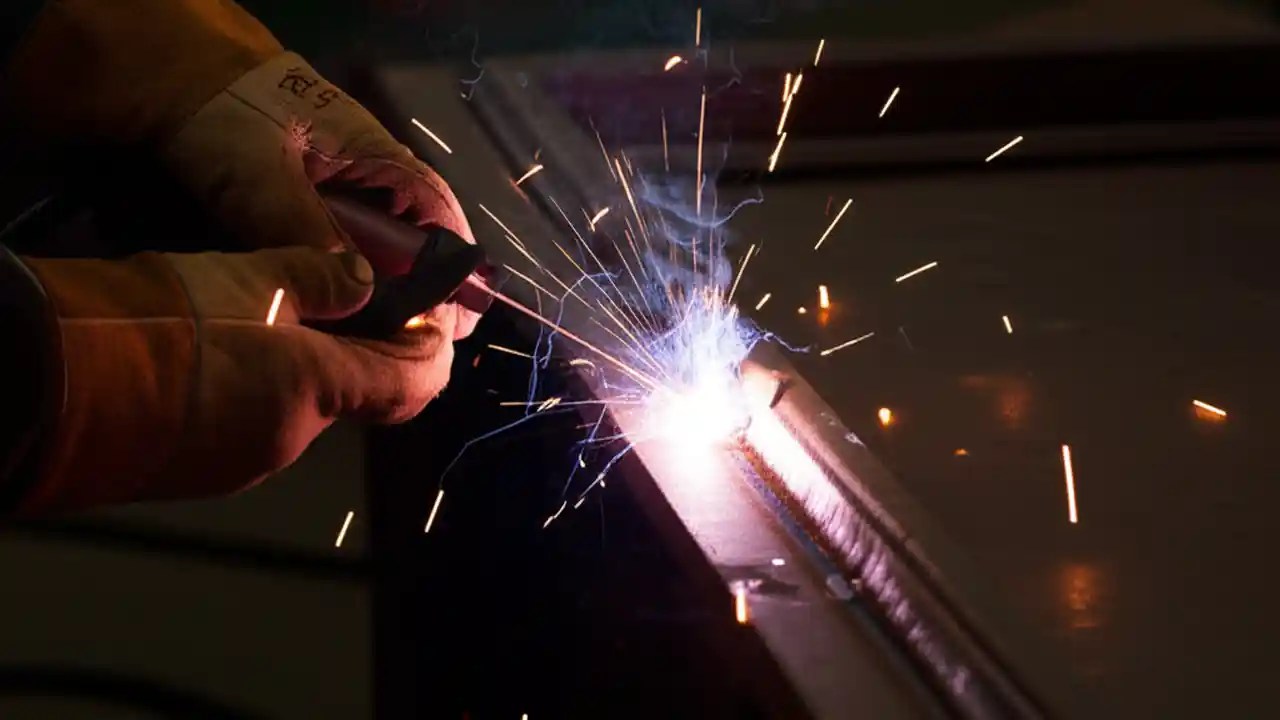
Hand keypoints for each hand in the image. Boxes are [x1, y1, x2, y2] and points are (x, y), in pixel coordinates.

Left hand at [5, 0, 481, 340]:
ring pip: (379, 239)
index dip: (456, 263)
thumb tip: (354, 291)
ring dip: (387, 283)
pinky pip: (344, 237)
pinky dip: (352, 271)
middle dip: (425, 285)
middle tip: (427, 343)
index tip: (461, 316)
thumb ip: (306, 230)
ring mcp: (339, 178)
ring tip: (391, 337)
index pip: (437, 211)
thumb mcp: (258, 178)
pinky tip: (344, 307)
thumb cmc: (221, 114)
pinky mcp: (309, 191)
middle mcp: (368, 167)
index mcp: (373, 154)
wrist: (171, 72)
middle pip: (415, 232)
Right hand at [17, 247, 454, 511]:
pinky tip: (209, 348)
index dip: (433, 351)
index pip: (412, 384)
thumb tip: (357, 281)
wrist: (44, 389)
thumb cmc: (146, 326)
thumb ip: (314, 277)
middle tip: (339, 296)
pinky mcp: (192, 472)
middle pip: (346, 392)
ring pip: (289, 406)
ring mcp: (238, 464)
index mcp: (315, 392)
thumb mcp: (244, 277)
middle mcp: (287, 440)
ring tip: (258, 309)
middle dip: (351, 346)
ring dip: (292, 364)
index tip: (432, 322)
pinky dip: (246, 387)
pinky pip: (240, 424)